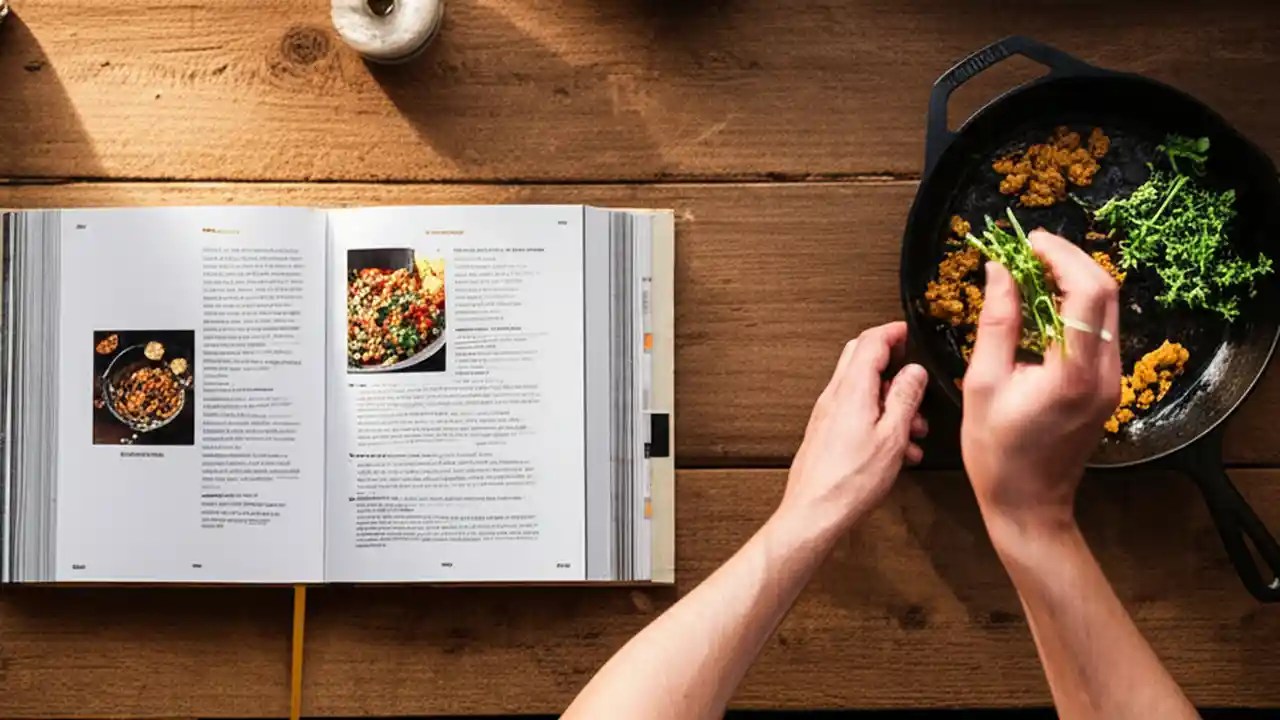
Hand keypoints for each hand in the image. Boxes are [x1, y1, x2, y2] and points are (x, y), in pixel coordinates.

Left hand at [778, 321, 929, 539]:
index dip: (892, 332)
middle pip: (860, 359)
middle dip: (891, 363)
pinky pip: (855, 413)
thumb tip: (914, 373)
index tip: (908, 332)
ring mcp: (827, 414)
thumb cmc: (849, 481)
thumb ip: (905, 400)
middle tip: (913, 374)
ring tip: (914, 427)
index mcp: (851, 390)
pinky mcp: (826, 433)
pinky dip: (878, 420)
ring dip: (891, 401)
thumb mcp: (892, 437)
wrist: (815, 512)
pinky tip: (897, 448)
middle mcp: (834, 397)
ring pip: (861, 390)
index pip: (869, 342)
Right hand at [961, 230, 1120, 537]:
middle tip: (1028, 248)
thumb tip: (999, 271)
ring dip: (1072, 280)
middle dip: (1068, 260)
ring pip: (1107, 308)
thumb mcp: (982, 383)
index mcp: (1074, 373)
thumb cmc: (996, 452)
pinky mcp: (1107, 385)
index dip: (1061, 257)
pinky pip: (1099, 329)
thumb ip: (996, 323)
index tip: (1027, 241)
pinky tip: (1041, 303)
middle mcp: (1105, 373)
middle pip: (1106, 292)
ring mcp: (1112, 380)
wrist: (1028, 504)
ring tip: (1029, 270)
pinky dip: (1074, 305)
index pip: (1086, 293)